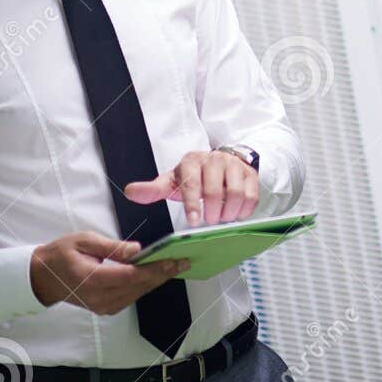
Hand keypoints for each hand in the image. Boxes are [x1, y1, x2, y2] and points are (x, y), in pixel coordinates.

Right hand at [29, 231, 187, 314]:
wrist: (42, 278)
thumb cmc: (60, 255)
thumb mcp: (82, 240)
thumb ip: (111, 246)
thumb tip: (137, 249)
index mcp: (92, 279)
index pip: (131, 276)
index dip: (155, 269)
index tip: (174, 260)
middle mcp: (99, 298)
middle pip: (138, 287)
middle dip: (163, 274)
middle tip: (183, 262)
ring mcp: (102, 306)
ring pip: (137, 293)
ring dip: (157, 280)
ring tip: (176, 266)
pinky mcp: (105, 308)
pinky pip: (131, 297)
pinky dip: (145, 286)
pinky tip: (157, 275)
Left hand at [123, 149, 258, 225]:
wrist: (220, 163)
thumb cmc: (193, 177)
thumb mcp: (172, 182)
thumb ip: (152, 190)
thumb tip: (130, 191)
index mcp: (191, 162)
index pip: (192, 183)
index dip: (193, 204)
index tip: (195, 221)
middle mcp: (214, 160)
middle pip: (215, 191)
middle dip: (213, 212)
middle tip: (210, 220)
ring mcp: (234, 165)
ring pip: (236, 194)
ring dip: (229, 212)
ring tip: (223, 218)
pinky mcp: (250, 173)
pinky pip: (251, 195)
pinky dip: (244, 210)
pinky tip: (236, 213)